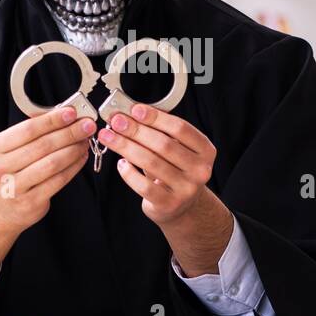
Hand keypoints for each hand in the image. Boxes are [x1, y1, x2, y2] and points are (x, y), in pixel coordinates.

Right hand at [0, 107, 94, 278]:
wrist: (0, 209)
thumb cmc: (10, 172)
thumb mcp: (10, 149)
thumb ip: (32, 132)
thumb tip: (64, 115)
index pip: (28, 129)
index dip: (53, 120)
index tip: (72, 112)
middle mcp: (1, 168)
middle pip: (43, 145)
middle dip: (70, 133)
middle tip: (87, 126)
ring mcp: (15, 187)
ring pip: (53, 163)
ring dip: (74, 149)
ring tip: (85, 141)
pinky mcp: (31, 202)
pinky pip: (58, 180)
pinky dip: (74, 166)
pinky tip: (81, 157)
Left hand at [98, 103, 232, 276]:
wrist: (182, 206)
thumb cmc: (175, 170)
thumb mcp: (177, 149)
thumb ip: (161, 132)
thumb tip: (131, 113)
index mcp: (205, 150)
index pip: (180, 128)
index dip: (156, 117)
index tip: (135, 110)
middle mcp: (200, 170)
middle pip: (164, 144)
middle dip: (136, 130)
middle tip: (117, 121)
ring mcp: (186, 189)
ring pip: (151, 162)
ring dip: (126, 147)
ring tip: (109, 137)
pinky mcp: (169, 203)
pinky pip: (143, 185)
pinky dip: (128, 172)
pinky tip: (121, 163)